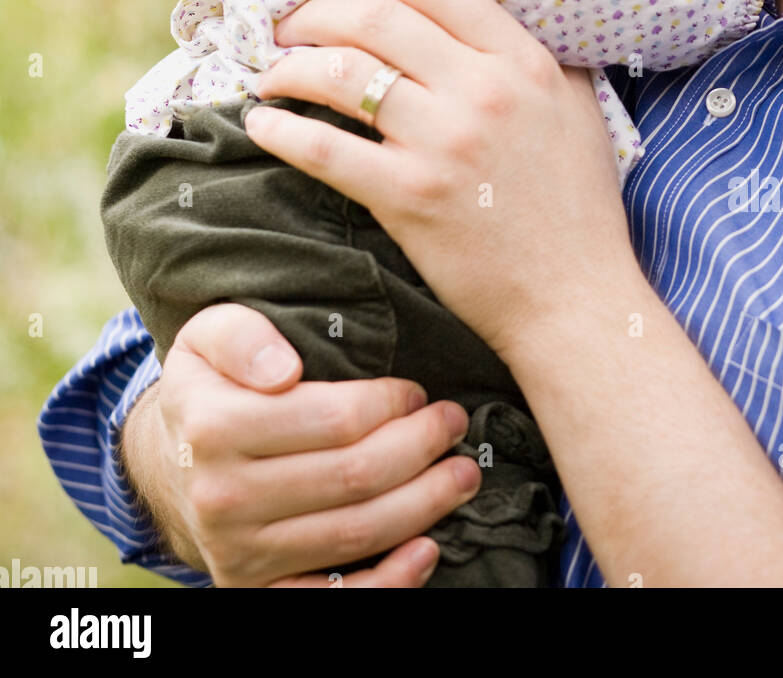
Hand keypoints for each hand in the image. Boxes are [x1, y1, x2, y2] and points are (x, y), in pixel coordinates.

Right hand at [121, 303, 481, 587]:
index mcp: (214, 428)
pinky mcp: (257, 590)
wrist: (170, 463)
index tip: (415, 392)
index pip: (333, 419)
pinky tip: (427, 550)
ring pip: (355, 532)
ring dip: (424, 504)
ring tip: (461, 475)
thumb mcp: (209, 334)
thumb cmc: (211, 387)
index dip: (389, 404)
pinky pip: (333, 600)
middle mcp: (223, 497)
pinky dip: (390, 582)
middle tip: (454, 425)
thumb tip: (282, 369)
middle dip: (420, 448)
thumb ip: (243, 335)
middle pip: (353, 477)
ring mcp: (239, 552)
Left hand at [244, 0, 635, 360]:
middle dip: (317, 13)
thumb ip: (541, 58)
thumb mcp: (579, 110)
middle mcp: (483, 91)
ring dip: (291, 67)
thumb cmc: (578, 208)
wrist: (574, 300)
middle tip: (288, 28)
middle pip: (375, 17)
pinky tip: (262, 124)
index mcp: (523, 61)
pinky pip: (324, 150)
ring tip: (272, 75)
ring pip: (342, 74)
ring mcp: (443, 143)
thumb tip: (507, 14)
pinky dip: (281, 131)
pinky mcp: (409, 197)